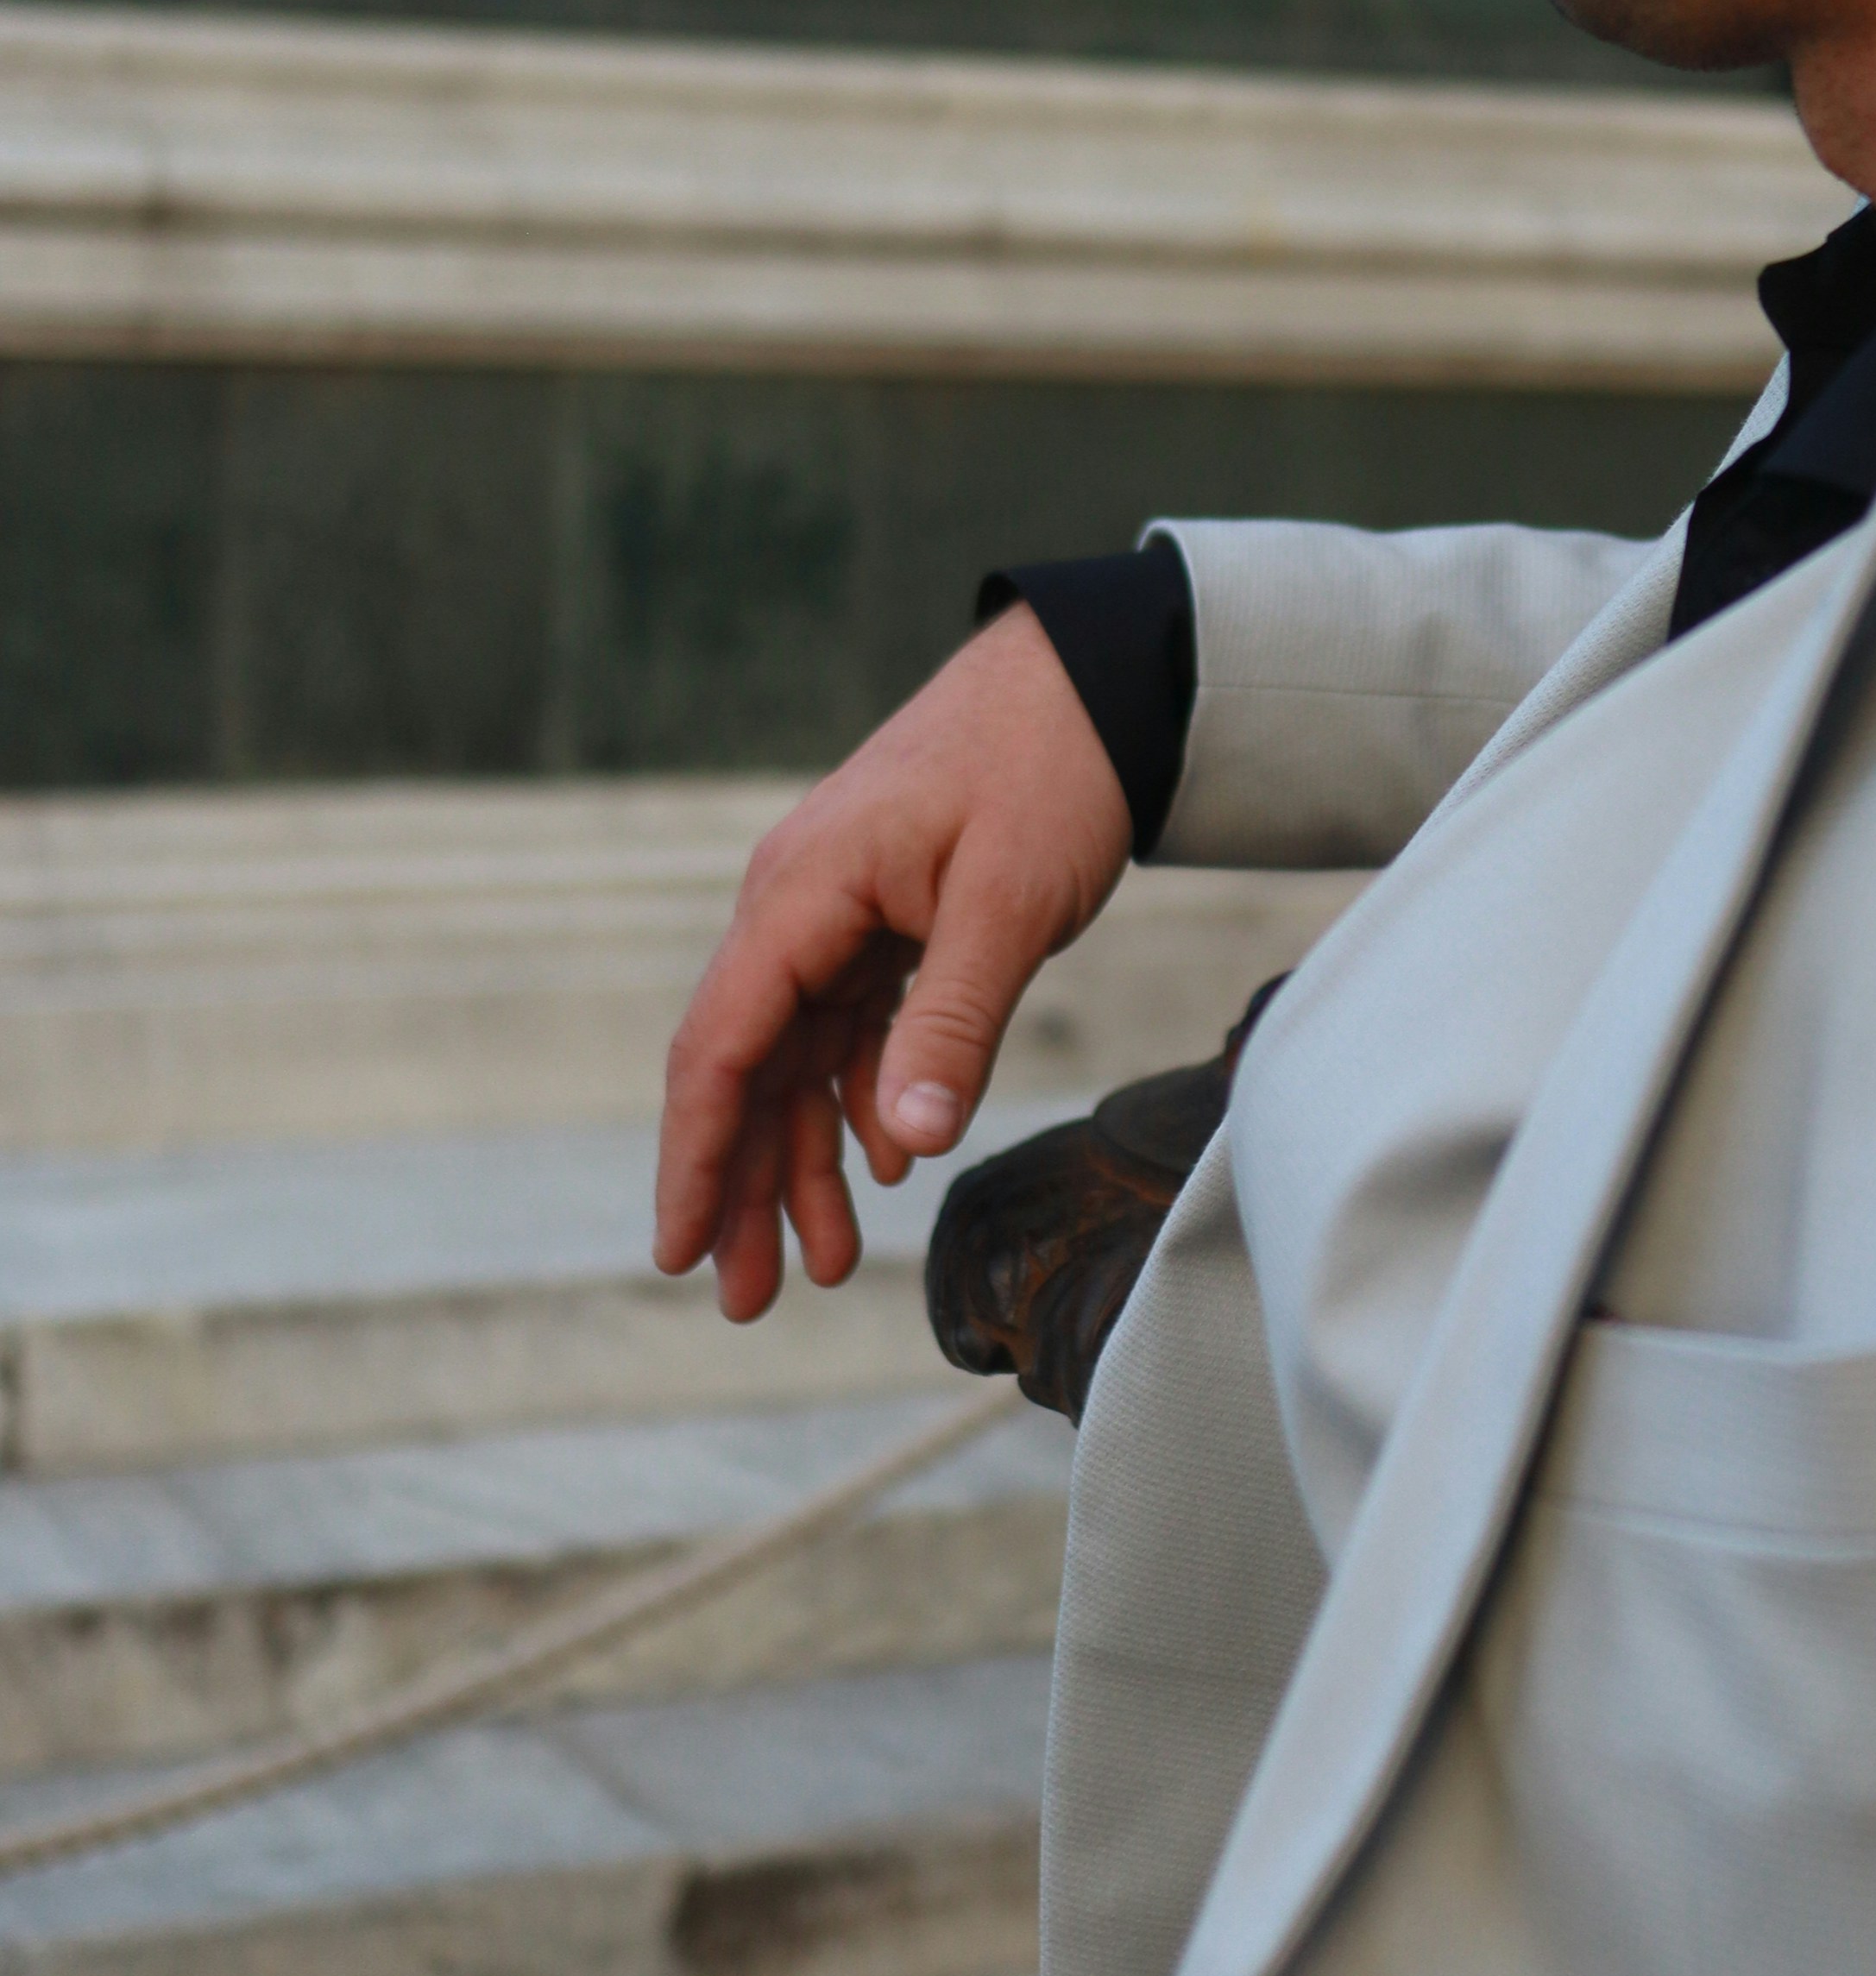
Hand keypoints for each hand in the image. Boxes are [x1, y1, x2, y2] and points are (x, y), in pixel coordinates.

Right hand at [652, 605, 1136, 1318]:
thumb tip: (903, 1146)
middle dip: (743, 1187)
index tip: (681, 1252)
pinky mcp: (885, 915)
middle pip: (746, 1067)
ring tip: (827, 1263)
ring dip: (803, 1158)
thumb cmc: (1049, 766)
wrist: (1093, 674)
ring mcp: (837, 910)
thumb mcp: (1011, 901)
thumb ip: (954, 1021)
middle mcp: (798, 903)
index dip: (696, 1157)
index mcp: (801, 893)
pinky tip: (883, 1165)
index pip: (720, 1047)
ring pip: (796, 1057)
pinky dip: (858, 1098)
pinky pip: (848, 1025)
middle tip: (746, 1301)